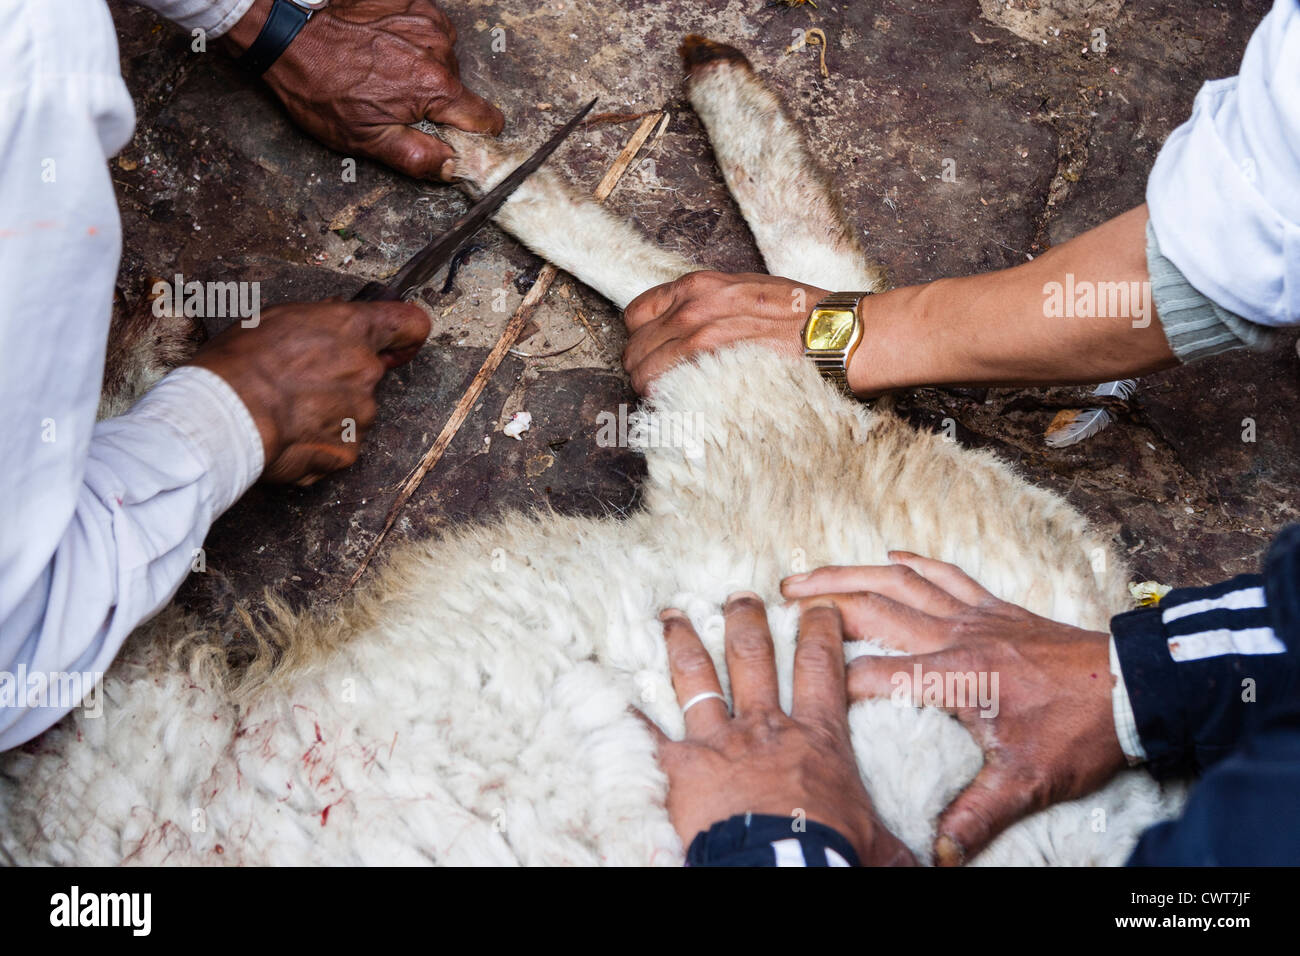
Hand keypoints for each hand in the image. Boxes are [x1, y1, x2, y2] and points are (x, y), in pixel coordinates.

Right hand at [187, 300, 429, 484]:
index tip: (395, 345)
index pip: (409, 325)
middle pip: (371, 373)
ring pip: (355, 411)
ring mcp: (362, 414)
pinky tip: (290, 435)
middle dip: (343, 378)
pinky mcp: (349, 451)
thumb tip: (333, 320)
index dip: (405, 336)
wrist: (224, 416)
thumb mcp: (275, 318)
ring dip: (330, 412)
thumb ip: (319, 320)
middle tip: (301, 383)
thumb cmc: (239, 363)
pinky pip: (340, 444)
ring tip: (288, 411)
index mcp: (352, 330)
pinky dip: (319, 443)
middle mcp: (366, 371)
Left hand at [226, 0, 503, 180]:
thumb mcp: (366, 140)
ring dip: (425, 69)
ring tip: (385, 71)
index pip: (486, 119)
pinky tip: (386, 46)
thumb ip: (417, 157)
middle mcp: (440, 50)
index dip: (472, 134)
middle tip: (396, 102)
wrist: (288, 35)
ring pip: (446, 59)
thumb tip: (453, 167)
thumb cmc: (321, 88)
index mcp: (435, 89)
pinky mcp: (412, 1)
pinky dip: (414, 41)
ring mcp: (426, 21)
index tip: (450, 136)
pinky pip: (430, 30)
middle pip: (460, 90)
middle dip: (437, 101)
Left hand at [622, 271, 825, 393]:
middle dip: (643, 368)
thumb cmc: (801, 314)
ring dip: (652, 391)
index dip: (642, 337)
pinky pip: (667, 393)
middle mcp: (692, 309)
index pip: (636, 315)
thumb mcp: (746, 289)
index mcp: (698, 286)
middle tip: (662, 383)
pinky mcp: (712, 371)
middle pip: (634, 349)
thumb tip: (684, 327)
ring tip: (672, 399)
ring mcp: (700, 340)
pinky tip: (685, 408)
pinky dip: (668, 404)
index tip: (655, 351)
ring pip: (643, 375)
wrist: (837, 333)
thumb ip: (709, 304)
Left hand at [642, 592, 914, 865]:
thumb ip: (898, 843)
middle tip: (740, 594)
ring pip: (698, 680)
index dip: (819, 633)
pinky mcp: (680, 769)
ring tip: (672, 615)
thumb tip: (936, 865)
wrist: (782, 870)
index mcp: (815, 738)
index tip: (817, 606)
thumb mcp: (880, 845)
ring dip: (685, 644)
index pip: (820, 669)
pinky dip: (627, 716)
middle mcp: (765, 728)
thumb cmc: (832, 855)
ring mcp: (719, 743)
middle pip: (754, 660)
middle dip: (747, 622)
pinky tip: (607, 693)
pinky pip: (647, 736)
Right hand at [782, 552, 1126, 865]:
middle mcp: (955, 635)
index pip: (873, 674)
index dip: (833, 679)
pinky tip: (892, 556)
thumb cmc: (1079, 731)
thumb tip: (941, 858)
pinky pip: (946, 574)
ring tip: (815, 573)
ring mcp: (975, 615)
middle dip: (823, 600)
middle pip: (874, 606)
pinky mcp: (995, 607)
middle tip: (781, 595)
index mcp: (953, 676)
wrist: (1132, 687)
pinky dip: (914, 563)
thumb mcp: (1025, 782)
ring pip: (901, 581)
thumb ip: (976, 815)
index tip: (801, 682)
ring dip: (854, 572)